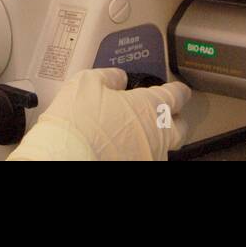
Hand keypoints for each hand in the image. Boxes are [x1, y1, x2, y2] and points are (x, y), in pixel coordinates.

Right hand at [7, 68, 190, 160]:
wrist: (65, 158)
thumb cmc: (77, 119)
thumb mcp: (87, 83)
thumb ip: (109, 77)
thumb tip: (119, 79)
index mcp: (150, 107)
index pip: (177, 95)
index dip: (178, 90)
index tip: (178, 90)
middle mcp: (157, 135)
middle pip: (179, 128)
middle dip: (174, 119)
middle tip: (163, 114)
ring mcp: (149, 158)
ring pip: (161, 148)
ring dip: (152, 139)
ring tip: (133, 134)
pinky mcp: (137, 170)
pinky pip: (144, 158)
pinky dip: (136, 152)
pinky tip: (120, 149)